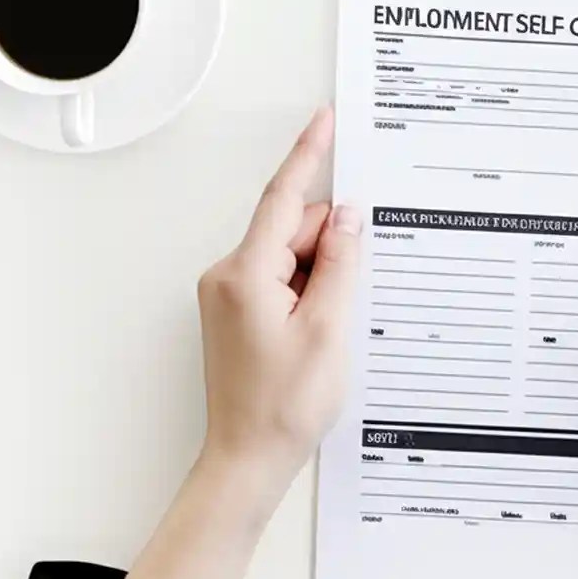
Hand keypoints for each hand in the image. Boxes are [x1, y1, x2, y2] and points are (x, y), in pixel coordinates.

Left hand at [197, 107, 361, 479]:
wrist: (249, 457)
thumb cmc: (283, 405)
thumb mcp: (328, 327)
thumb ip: (340, 263)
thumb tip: (346, 217)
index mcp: (246, 273)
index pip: (284, 198)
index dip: (309, 156)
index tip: (324, 121)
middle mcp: (229, 276)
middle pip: (294, 230)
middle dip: (330, 248)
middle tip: (348, 299)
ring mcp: (231, 295)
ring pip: (292, 256)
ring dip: (321, 277)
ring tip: (327, 329)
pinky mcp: (239, 312)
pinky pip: (283, 279)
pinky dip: (309, 292)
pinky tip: (319, 329)